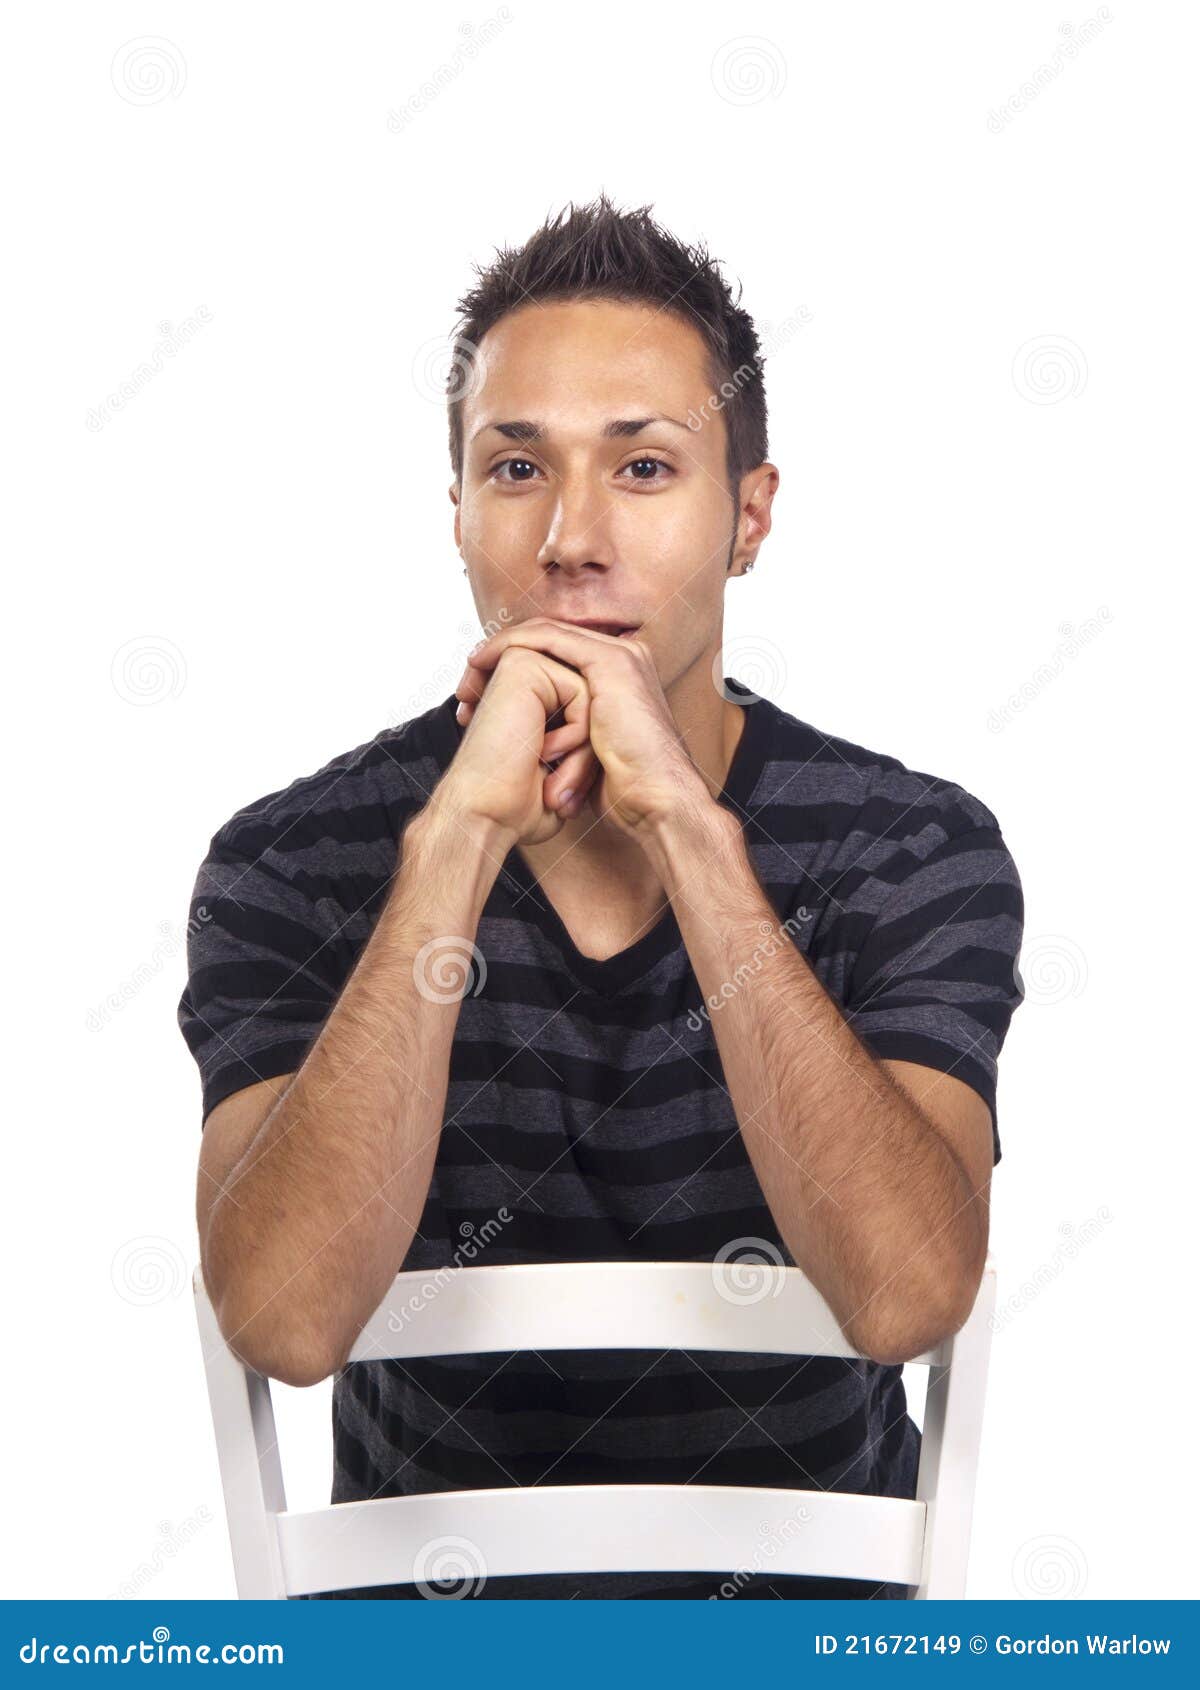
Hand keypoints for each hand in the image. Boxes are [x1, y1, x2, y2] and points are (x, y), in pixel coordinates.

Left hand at [453, 619, 711, 837]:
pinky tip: (484, 663)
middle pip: (548, 640)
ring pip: (544, 634)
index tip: (478, 692)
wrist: (655, 803)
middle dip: (502, 655)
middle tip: (466, 678)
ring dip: (501, 648)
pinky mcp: (610, 662)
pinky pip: (547, 639)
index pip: (557, 656)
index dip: (515, 666)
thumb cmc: (626, 791)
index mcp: (620, 679)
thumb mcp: (587, 756)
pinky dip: (511, 647)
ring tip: (469, 671)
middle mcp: (623, 659)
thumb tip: (540, 747)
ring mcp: (620, 656)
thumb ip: (568, 736)